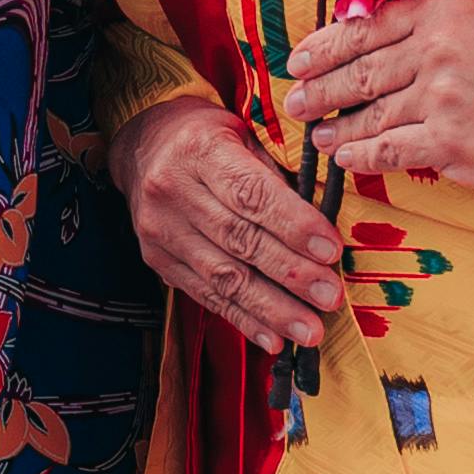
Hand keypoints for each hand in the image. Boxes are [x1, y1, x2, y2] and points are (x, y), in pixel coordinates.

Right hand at [115, 93, 343, 354]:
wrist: (143, 148)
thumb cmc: (207, 140)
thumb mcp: (243, 135)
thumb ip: (277, 175)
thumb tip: (322, 222)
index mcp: (200, 150)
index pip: (251, 194)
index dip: (293, 225)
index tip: (331, 251)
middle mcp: (173, 190)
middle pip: (239, 239)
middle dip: (291, 274)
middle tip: (330, 296)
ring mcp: (161, 229)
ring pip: (223, 276)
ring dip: (271, 308)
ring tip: (309, 330)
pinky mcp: (157, 260)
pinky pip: (206, 296)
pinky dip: (243, 320)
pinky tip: (274, 338)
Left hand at [285, 0, 473, 198]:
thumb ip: (426, 29)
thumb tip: (365, 45)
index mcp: (441, 14)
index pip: (364, 29)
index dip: (323, 48)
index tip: (299, 61)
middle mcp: (436, 51)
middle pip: (357, 72)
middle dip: (317, 90)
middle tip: (294, 101)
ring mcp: (441, 99)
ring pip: (368, 116)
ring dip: (335, 128)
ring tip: (318, 134)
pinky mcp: (449, 143)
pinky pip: (387, 151)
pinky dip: (360, 156)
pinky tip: (346, 158)